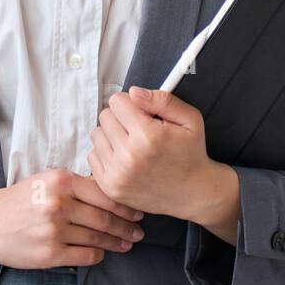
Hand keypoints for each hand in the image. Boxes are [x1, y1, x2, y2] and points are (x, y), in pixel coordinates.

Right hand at [0, 170, 145, 268]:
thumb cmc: (22, 199)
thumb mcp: (47, 180)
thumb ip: (77, 185)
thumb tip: (113, 192)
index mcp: (61, 181)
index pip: (104, 192)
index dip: (125, 204)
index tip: (138, 211)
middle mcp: (58, 204)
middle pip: (104, 217)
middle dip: (126, 226)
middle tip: (139, 231)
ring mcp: (54, 230)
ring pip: (97, 238)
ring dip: (117, 243)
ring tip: (128, 244)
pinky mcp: (49, 254)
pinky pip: (85, 256)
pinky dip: (98, 255)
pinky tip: (102, 253)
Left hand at [87, 86, 213, 219]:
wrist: (191, 192)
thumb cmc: (190, 153)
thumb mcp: (190, 119)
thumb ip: (162, 100)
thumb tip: (133, 92)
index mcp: (148, 136)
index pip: (116, 102)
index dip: (130, 103)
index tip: (141, 113)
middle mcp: (129, 156)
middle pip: (105, 116)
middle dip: (120, 117)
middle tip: (137, 128)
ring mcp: (117, 174)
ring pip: (96, 134)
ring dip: (111, 135)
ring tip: (131, 143)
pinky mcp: (110, 187)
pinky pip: (92, 155)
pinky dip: (106, 153)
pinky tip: (124, 157)